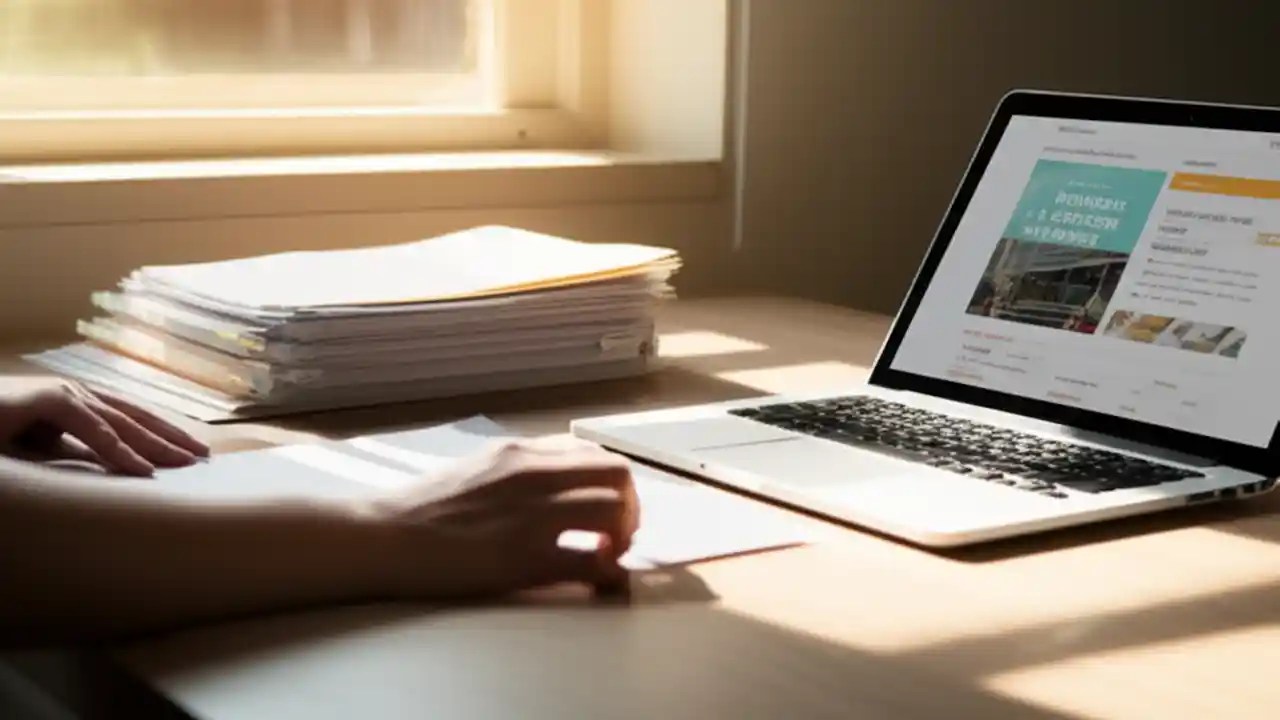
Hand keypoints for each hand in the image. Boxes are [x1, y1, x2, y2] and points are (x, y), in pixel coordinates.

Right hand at [0, 377, 209, 475]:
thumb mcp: (43, 450)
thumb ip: (76, 455)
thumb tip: (113, 469)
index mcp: (79, 404)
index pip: (131, 420)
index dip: (163, 436)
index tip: (192, 454)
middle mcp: (78, 394)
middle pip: (137, 418)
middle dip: (173, 438)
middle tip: (206, 457)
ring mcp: (65, 394)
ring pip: (124, 424)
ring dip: (159, 444)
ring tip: (188, 462)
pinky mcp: (49, 401)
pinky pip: (95, 431)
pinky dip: (121, 451)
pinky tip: (144, 470)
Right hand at [375, 436, 639, 598]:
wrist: (385, 536)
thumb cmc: (423, 509)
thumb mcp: (478, 469)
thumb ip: (518, 471)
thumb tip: (553, 485)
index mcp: (521, 451)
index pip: (591, 452)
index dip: (608, 482)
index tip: (603, 507)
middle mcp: (534, 472)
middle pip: (616, 472)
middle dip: (628, 504)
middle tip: (616, 534)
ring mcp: (533, 512)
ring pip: (615, 509)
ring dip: (623, 536)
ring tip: (607, 556)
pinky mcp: (528, 556)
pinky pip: (594, 562)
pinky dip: (607, 573)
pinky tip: (596, 582)